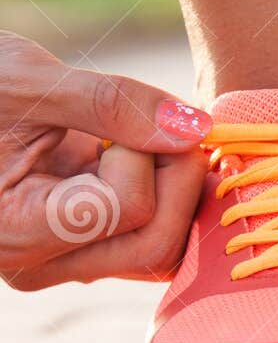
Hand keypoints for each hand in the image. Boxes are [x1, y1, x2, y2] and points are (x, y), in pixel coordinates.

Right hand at [0, 32, 210, 289]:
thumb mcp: (28, 81)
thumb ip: (113, 103)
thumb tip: (195, 129)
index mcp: (15, 230)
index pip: (128, 210)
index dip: (144, 154)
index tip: (118, 111)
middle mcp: (41, 262)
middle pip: (156, 245)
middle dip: (178, 177)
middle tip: (159, 122)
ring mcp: (64, 260)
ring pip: (162, 248)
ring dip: (175, 187)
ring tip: (142, 132)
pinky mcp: (81, 245)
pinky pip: (148, 235)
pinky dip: (164, 192)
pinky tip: (145, 150)